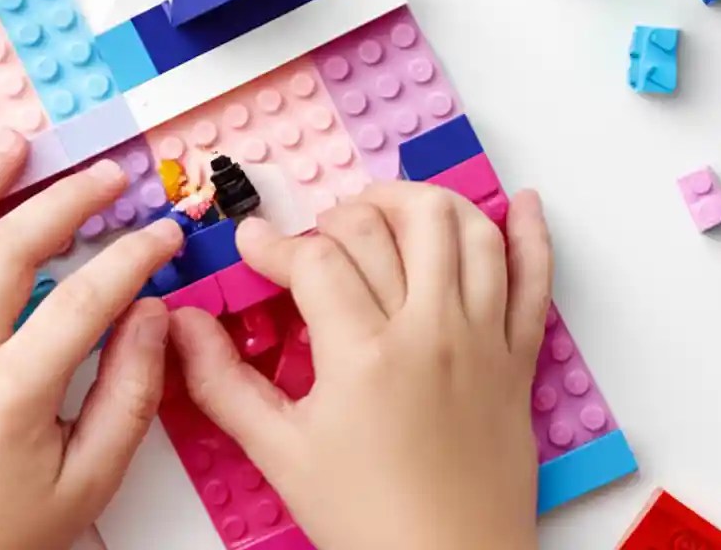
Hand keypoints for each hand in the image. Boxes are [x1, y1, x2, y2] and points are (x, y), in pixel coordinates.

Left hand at [0, 131, 183, 549]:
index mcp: (9, 396)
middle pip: (9, 248)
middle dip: (66, 200)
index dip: (134, 255)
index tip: (162, 235)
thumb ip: (129, 394)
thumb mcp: (86, 482)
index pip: (88, 297)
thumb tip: (154, 315)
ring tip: (11, 146)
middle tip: (104, 176)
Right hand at [168, 183, 552, 549]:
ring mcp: (483, 339)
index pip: (315, 258)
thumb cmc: (369, 519)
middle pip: (389, 225)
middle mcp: (430, 331)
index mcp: (364, 354)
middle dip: (343, 213)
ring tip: (391, 209)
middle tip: (319, 236)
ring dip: (425, 202)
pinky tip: (520, 203)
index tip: (254, 244)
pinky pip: (537, 278)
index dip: (274, 242)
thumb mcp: (279, 453)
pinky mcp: (519, 358)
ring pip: (465, 230)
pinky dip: (531, 233)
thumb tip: (183, 326)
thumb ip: (223, 383)